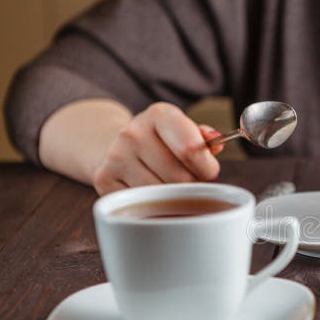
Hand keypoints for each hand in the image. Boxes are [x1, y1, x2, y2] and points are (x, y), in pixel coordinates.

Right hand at [92, 102, 222, 194]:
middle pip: (180, 178)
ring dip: (173, 198)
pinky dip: (152, 205)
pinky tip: (150, 193)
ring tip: (169, 186)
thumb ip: (205, 138)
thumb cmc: (163, 143)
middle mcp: (133, 132)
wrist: (117, 146)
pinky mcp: (103, 180)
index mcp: (160, 114)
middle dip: (192, 185)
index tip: (207, 171)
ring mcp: (115, 156)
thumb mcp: (184, 131)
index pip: (192, 150)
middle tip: (188, 181)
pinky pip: (142, 205)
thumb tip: (216, 141)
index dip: (207, 168)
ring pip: (162, 195)